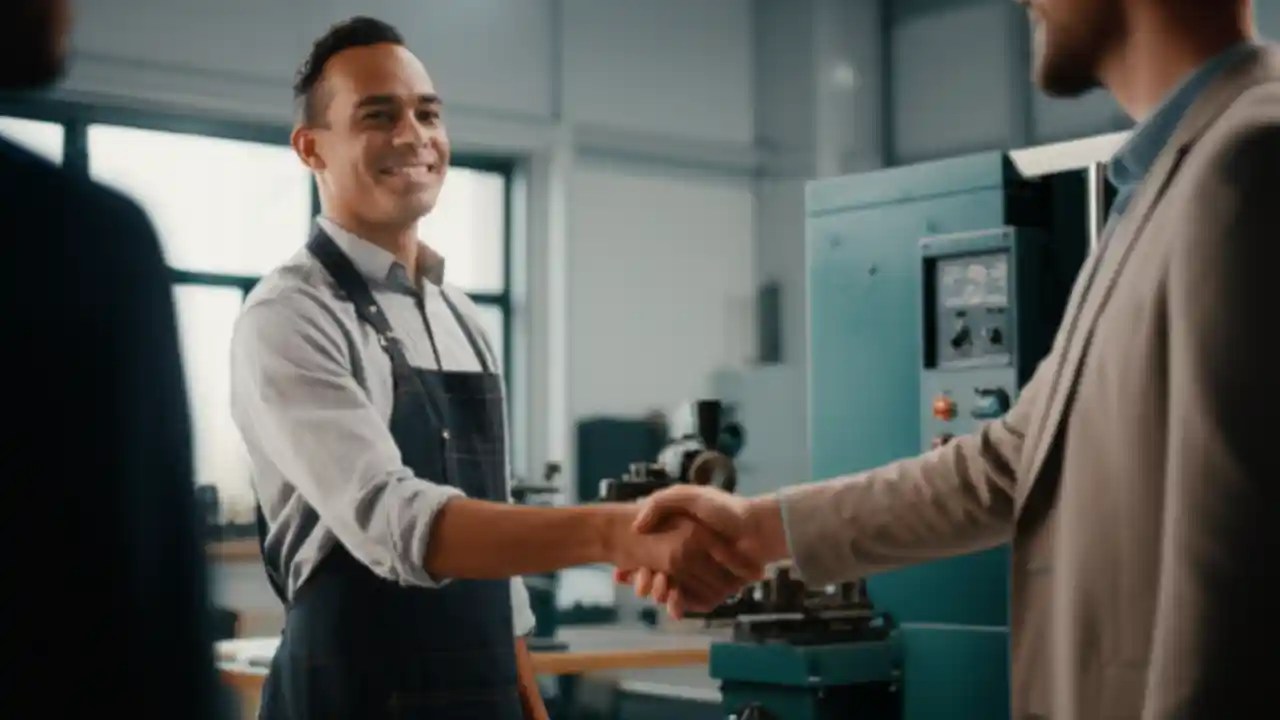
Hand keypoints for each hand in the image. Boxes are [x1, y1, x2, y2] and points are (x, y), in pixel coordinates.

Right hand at [615, 486, 787, 616]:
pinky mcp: (713, 591)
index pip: (649, 555)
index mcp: (679, 538)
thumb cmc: (724, 509)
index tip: (620, 570)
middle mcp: (687, 558)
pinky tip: (673, 604)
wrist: (758, 528)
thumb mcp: (687, 496)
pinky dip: (681, 605)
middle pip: (657, 575)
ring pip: (671, 590)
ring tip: (651, 590)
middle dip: (643, 580)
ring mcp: (700, 576)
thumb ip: (661, 504)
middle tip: (633, 581)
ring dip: (659, 593)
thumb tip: (637, 526)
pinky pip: (692, 602)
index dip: (634, 564)